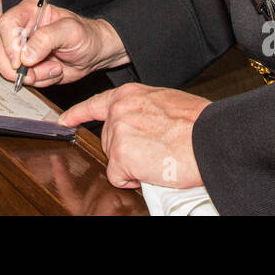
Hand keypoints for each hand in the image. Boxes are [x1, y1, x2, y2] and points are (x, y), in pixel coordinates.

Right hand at [0, 0, 127, 87]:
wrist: (94, 53)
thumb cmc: (85, 35)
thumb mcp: (71, 31)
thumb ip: (47, 38)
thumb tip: (26, 55)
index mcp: (28, 12)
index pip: (5, 25)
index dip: (10, 44)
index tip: (22, 61)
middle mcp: (20, 29)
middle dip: (17, 66)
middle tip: (39, 70)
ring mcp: (20, 49)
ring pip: (6, 67)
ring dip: (31, 76)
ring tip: (54, 69)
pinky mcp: (24, 66)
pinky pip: (19, 79)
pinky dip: (37, 81)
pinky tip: (52, 72)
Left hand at [61, 84, 209, 189]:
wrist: (211, 138)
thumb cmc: (198, 124)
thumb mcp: (165, 103)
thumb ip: (143, 111)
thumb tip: (141, 126)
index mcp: (130, 95)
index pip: (95, 104)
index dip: (77, 114)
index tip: (64, 121)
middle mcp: (118, 111)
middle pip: (108, 139)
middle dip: (126, 150)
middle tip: (155, 149)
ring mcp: (117, 132)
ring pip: (114, 159)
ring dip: (133, 165)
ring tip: (159, 156)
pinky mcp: (120, 156)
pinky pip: (119, 177)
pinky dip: (134, 179)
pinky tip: (152, 169)